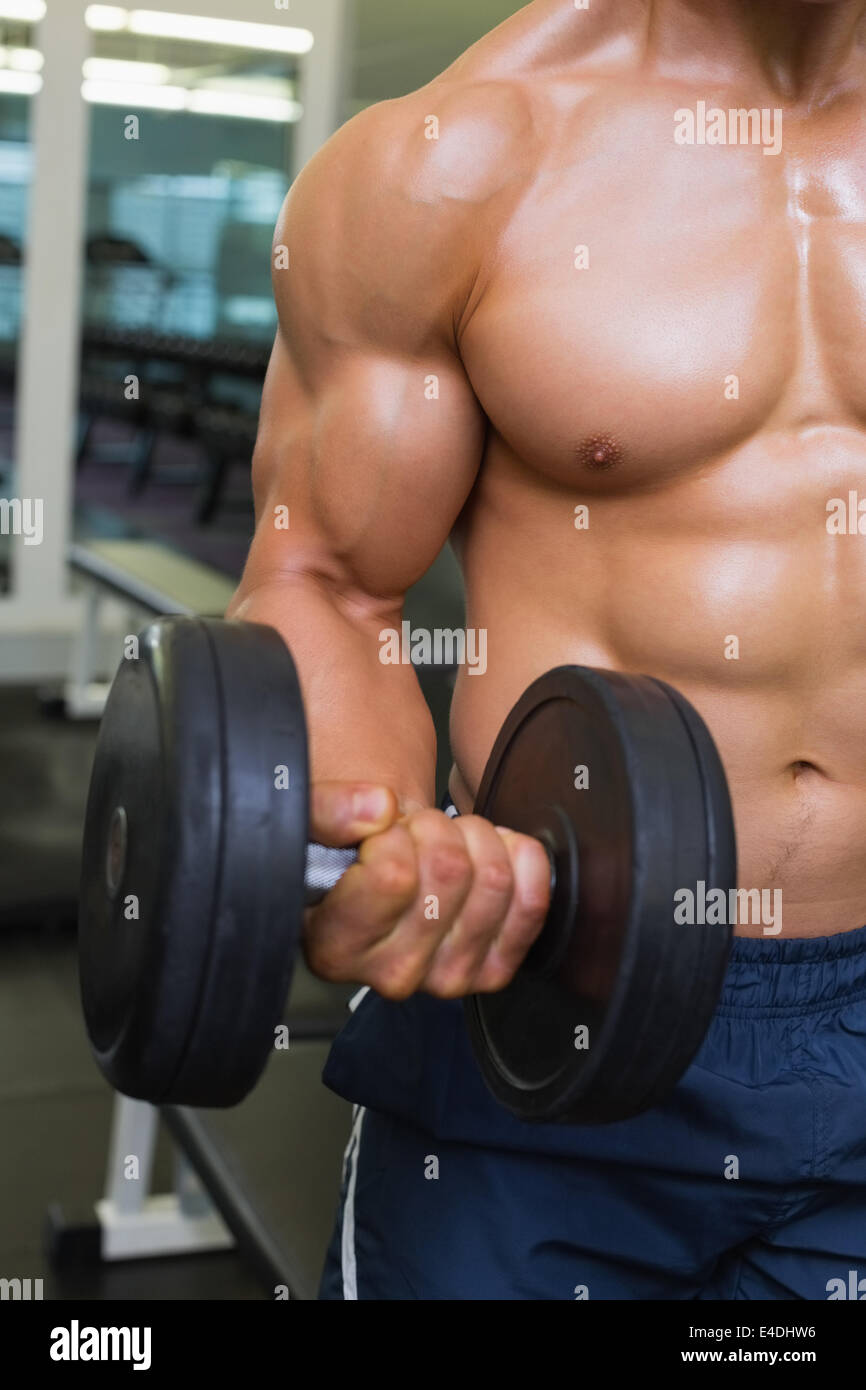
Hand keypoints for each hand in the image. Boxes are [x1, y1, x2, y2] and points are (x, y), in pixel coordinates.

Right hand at [303, 783, 550, 999]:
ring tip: (443, 841)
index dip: (393, 831)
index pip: (394, 875)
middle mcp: (391, 975)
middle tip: (414, 832)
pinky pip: (532, 901)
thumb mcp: (310, 820)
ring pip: (494, 879)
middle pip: (451, 870)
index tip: (379, 832)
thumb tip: (380, 809)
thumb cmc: (341, 852)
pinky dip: (518, 859)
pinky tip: (487, 852)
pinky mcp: (492, 971)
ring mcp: (447, 979)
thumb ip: (326, 809)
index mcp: (335, 947)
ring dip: (473, 838)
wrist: (377, 878)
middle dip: (436, 826)